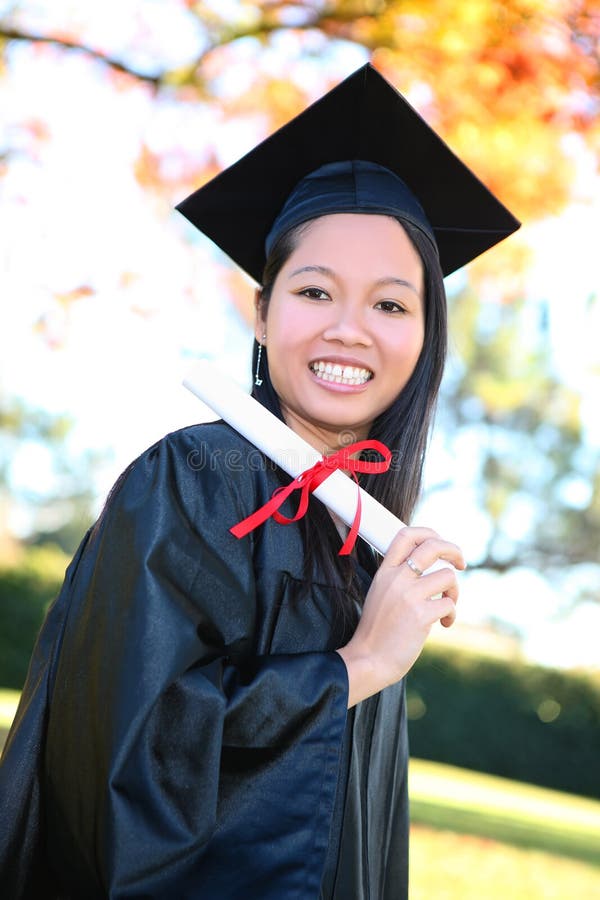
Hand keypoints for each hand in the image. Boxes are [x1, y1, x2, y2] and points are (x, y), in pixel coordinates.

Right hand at [337, 526, 465, 706]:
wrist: (369, 659)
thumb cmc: (377, 630)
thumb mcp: (381, 594)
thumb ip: (400, 578)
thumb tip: (430, 567)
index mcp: (385, 572)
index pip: (406, 535)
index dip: (429, 533)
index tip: (440, 543)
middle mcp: (396, 579)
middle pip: (432, 546)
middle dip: (454, 550)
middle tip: (461, 563)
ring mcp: (408, 596)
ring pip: (448, 576)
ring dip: (454, 591)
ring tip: (446, 605)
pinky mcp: (420, 615)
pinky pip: (449, 604)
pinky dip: (451, 614)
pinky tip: (444, 624)